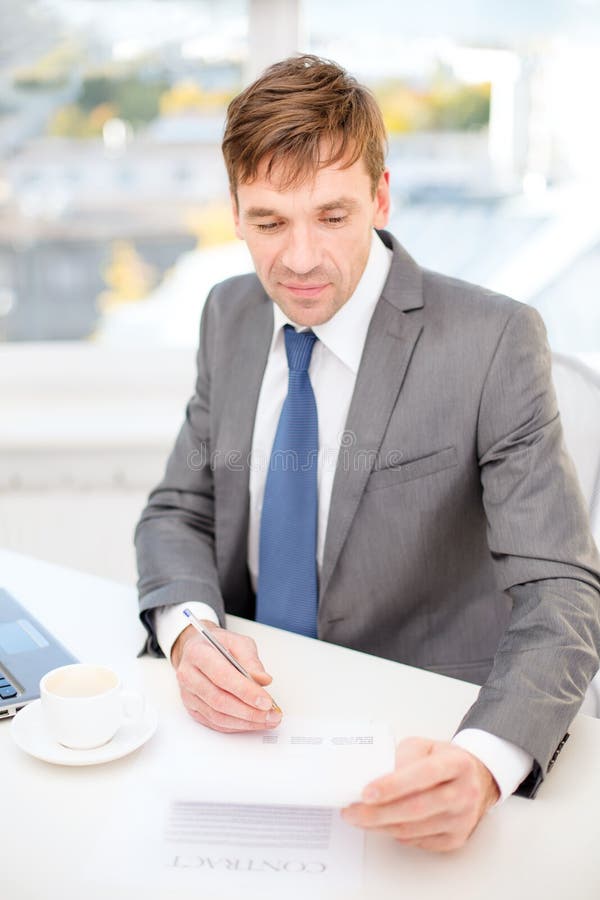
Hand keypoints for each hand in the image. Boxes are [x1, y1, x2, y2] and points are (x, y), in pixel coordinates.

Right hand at [171, 622, 281, 732]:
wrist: (197, 650)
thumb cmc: (218, 645)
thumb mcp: (238, 642)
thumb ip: (251, 660)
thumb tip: (264, 680)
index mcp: (198, 653)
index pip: (222, 676)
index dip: (245, 691)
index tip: (266, 701)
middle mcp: (188, 675)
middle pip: (219, 700)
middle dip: (249, 711)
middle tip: (270, 715)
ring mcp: (188, 694)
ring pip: (217, 716)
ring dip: (244, 722)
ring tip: (266, 720)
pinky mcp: (191, 708)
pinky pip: (214, 723)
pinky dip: (235, 726)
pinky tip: (251, 723)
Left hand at [341, 737, 499, 851]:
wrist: (475, 779)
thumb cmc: (443, 760)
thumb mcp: (424, 746)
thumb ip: (402, 757)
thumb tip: (373, 776)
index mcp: (457, 764)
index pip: (423, 775)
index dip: (393, 785)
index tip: (367, 792)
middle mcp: (464, 793)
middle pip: (416, 808)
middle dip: (378, 813)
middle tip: (352, 811)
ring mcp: (462, 819)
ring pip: (414, 829)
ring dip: (380, 826)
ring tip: (359, 818)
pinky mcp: (456, 839)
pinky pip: (418, 841)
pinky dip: (395, 834)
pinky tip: (382, 825)